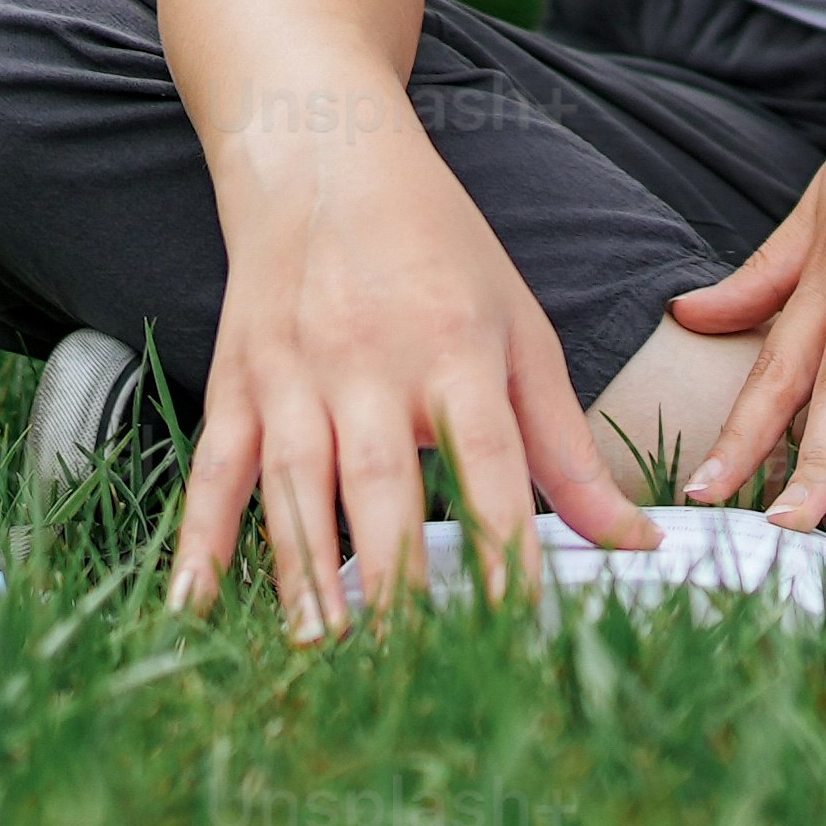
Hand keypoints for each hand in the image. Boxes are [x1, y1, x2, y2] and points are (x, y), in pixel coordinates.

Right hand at [167, 91, 655, 637]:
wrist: (321, 153)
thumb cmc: (437, 248)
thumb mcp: (519, 327)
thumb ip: (565, 442)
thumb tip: (632, 538)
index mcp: (454, 347)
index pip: (487, 463)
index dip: (503, 548)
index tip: (519, 627)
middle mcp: (368, 363)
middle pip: (383, 487)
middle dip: (397, 583)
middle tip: (413, 672)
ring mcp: (292, 374)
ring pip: (297, 489)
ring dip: (308, 578)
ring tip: (325, 655)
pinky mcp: (236, 382)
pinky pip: (215, 472)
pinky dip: (200, 541)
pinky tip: (193, 608)